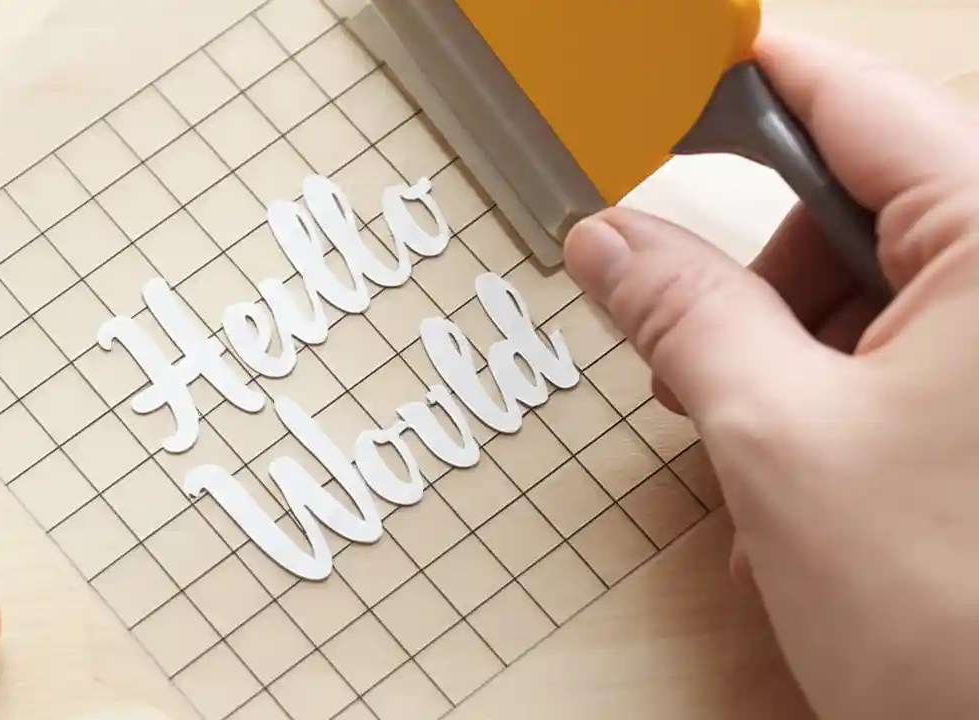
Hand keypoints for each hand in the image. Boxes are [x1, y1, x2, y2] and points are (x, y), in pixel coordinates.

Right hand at [565, 29, 978, 719]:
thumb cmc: (961, 621)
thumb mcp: (777, 440)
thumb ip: (682, 313)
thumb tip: (610, 240)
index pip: (850, 98)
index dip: (737, 86)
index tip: (657, 90)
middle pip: (861, 201)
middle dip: (760, 277)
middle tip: (690, 349)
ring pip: (881, 288)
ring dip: (794, 358)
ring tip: (762, 456)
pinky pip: (918, 353)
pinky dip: (845, 398)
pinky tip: (815, 483)